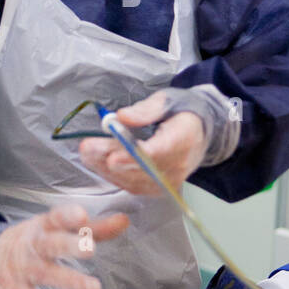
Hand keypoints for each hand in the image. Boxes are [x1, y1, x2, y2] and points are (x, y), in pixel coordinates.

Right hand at [0, 203, 128, 288]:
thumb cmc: (34, 242)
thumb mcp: (58, 230)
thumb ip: (93, 228)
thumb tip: (125, 220)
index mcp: (43, 226)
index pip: (55, 217)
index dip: (67, 216)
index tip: (82, 216)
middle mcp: (31, 245)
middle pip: (50, 244)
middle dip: (68, 245)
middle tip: (90, 248)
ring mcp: (21, 269)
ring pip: (44, 274)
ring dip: (68, 281)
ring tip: (93, 288)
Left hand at [78, 91, 206, 195]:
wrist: (201, 131)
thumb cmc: (182, 111)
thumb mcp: (167, 100)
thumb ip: (145, 110)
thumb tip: (121, 117)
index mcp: (185, 138)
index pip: (158, 153)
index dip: (133, 157)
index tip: (111, 157)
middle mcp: (178, 165)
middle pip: (141, 168)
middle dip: (111, 159)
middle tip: (88, 148)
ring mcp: (169, 180)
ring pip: (134, 180)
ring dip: (107, 168)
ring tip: (87, 152)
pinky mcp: (159, 187)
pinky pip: (133, 186)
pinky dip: (113, 175)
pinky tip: (97, 162)